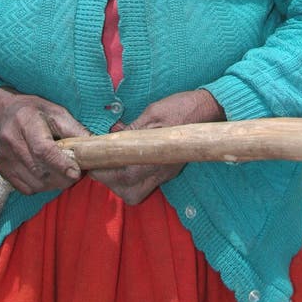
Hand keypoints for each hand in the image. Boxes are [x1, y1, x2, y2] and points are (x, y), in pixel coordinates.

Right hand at [0, 87, 90, 194]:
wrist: (5, 113)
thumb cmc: (36, 111)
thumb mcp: (58, 113)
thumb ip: (75, 130)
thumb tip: (94, 147)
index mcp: (26, 121)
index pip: (43, 150)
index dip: (61, 164)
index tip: (77, 172)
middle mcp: (11, 140)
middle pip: (40, 170)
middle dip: (62, 177)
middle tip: (75, 174)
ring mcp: (3, 156)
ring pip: (34, 183)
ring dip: (54, 184)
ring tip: (63, 173)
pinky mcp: (0, 168)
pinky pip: (26, 188)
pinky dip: (41, 186)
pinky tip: (48, 174)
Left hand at [89, 89, 224, 204]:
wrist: (210, 110)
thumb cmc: (181, 107)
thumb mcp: (153, 112)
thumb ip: (132, 128)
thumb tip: (111, 136)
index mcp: (157, 156)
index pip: (124, 175)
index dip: (104, 172)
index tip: (92, 162)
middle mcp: (161, 171)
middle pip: (130, 193)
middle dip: (110, 183)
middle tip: (99, 164)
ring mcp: (166, 173)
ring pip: (138, 194)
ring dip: (120, 185)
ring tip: (111, 165)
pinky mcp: (169, 171)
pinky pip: (146, 185)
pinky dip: (131, 181)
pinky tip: (126, 163)